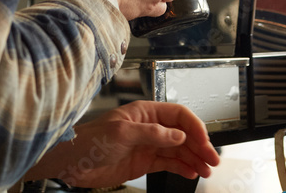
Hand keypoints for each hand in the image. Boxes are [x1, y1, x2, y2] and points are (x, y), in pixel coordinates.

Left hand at [24, 101, 219, 185]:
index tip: (204, 142)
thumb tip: (177, 134)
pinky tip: (190, 173)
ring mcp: (148, 145)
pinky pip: (168, 163)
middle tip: (212, 160)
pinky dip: (181, 168)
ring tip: (205, 170)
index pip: (179, 116)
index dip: (195, 127)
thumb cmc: (91, 139)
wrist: (73, 162)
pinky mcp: (144, 162)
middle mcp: (150, 127)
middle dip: (199, 146)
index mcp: (146, 112)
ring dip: (193, 159)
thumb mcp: (122, 133)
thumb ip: (152, 133)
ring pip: (178, 150)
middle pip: (183, 134)